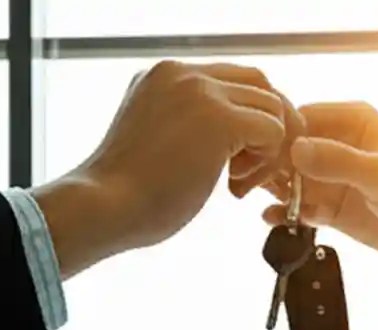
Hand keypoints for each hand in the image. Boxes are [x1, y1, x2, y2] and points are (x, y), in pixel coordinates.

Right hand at [36, 61, 300, 278]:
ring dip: (265, 150)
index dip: (247, 117)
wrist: (104, 208)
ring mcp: (202, 92)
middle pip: (259, 84)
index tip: (236, 159)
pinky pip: (273, 131)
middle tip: (250, 171)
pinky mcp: (219, 119)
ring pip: (271, 107)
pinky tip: (234, 187)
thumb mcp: (157, 139)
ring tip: (235, 184)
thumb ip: (188, 124)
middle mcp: (183, 72)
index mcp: (165, 74)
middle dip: (267, 126)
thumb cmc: (125, 193)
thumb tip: (231, 137)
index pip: (233, 78)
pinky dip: (265, 163)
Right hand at [256, 102, 377, 314]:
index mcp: (352, 121)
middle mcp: (337, 144)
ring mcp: (330, 176)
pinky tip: (273, 220)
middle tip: (250, 181)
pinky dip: (282, 212)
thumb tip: (296, 150)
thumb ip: (339, 161)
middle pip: (287, 148)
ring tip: (253, 198)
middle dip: (268, 164)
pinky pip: (294, 205)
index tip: (258, 153)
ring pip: (287, 177)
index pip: (301, 117)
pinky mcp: (326, 204)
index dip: (277, 134)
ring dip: (270, 188)